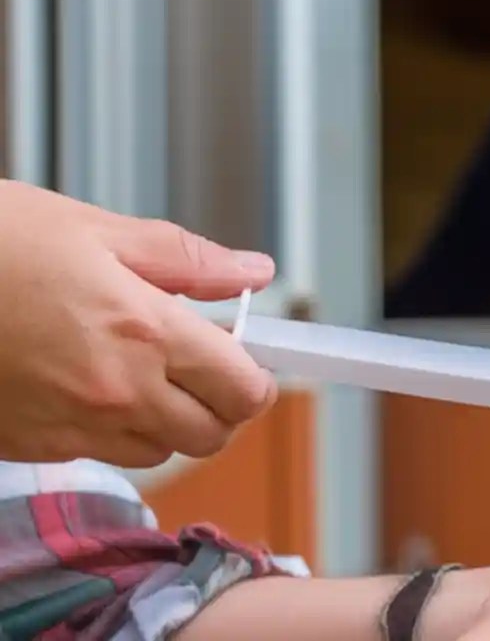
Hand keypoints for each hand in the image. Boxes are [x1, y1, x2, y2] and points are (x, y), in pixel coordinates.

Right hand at [0, 181, 277, 466]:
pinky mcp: (34, 445)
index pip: (243, 389)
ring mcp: (72, 425)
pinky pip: (103, 455)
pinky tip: (94, 387)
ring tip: (146, 372)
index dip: (257, 379)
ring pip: (161, 452)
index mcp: (144, 331)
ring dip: (171, 422)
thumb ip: (187, 260)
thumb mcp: (95, 230)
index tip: (250, 360)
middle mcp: (116, 390)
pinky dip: (117, 431)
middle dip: (223, 406)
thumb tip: (251, 271)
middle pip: (212, 435)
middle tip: (207, 368)